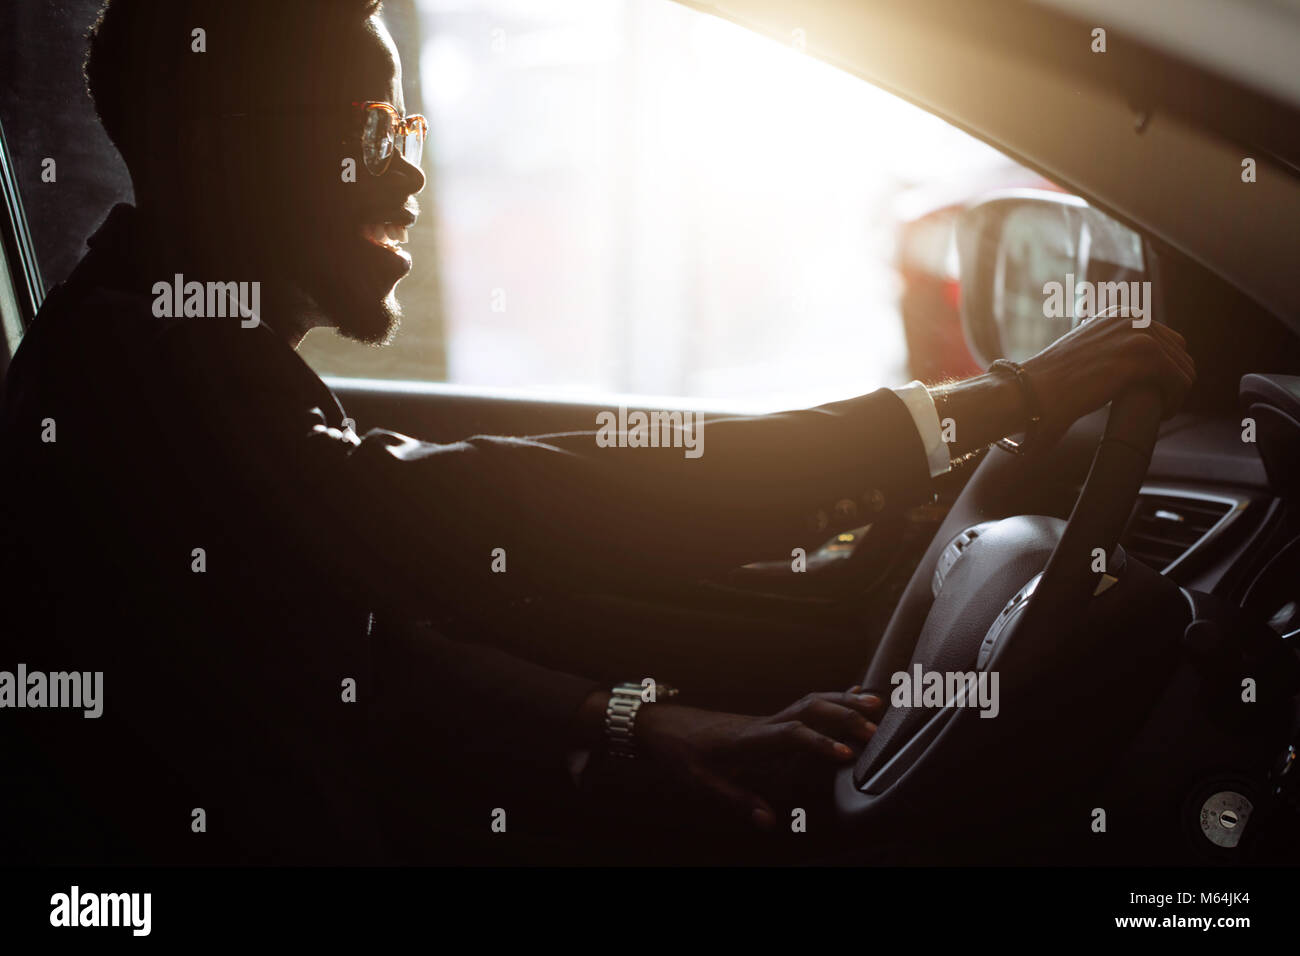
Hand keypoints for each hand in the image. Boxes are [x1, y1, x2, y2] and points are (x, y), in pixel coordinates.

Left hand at [634, 687, 882, 828]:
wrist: (663, 726)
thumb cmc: (681, 753)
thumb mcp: (701, 782)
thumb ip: (737, 800)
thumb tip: (769, 821)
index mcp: (749, 739)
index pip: (791, 734)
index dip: (820, 742)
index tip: (848, 753)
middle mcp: (763, 723)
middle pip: (809, 710)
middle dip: (843, 716)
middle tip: (875, 728)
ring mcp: (768, 718)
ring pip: (812, 702)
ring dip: (843, 702)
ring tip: (876, 706)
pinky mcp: (770, 719)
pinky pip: (806, 705)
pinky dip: (832, 698)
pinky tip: (853, 694)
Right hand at [1021, 315, 1195, 444]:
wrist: (1031, 391)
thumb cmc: (1051, 383)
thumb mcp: (1085, 351)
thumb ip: (1108, 348)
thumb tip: (1125, 365)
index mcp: (1119, 314)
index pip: (1166, 340)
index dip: (1165, 371)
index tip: (1153, 393)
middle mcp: (1131, 317)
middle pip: (1180, 352)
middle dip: (1173, 382)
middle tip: (1156, 406)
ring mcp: (1137, 334)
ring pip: (1183, 369)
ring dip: (1175, 394)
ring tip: (1157, 412)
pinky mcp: (1140, 356)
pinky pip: (1179, 381)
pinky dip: (1174, 402)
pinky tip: (1158, 414)